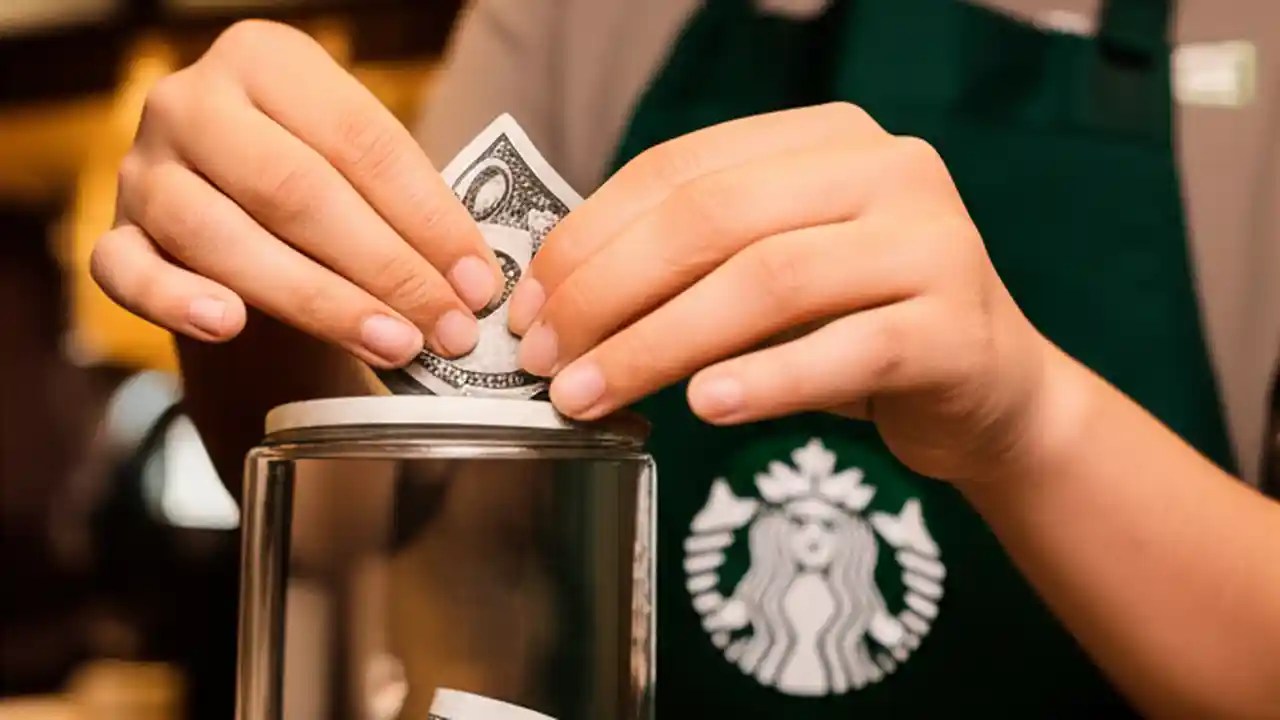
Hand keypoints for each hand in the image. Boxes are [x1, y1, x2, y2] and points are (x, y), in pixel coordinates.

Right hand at [91, 20, 501, 368]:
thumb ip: (408, 210)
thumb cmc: (323, 192)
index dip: (428, 217)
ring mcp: (143, 169)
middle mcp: (194, 102)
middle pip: (294, 188)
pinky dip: (177, 300)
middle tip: (448, 327)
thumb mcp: (364, 174)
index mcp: (269, 61)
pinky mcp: (111, 237)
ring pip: (219, 236)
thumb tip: (473, 286)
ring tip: (393, 345)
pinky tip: (228, 325)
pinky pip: (129, 273)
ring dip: (316, 300)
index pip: (361, 139)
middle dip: (385, 268)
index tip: (479, 283)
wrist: (240, 222)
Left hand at [508, 103, 1054, 481]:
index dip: (591, 236)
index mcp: (827, 138)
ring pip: (768, 282)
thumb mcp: (775, 275)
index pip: (682, 170)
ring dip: (659, 345)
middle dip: (608, 293)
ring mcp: (930, 243)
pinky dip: (766, 382)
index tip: (531, 304)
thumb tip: (556, 299)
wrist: (992, 392)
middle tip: (546, 358)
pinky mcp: (956, 328)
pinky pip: (844, 353)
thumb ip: (692, 264)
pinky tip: (705, 408)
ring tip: (591, 397)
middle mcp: (887, 168)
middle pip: (714, 220)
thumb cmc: (858, 328)